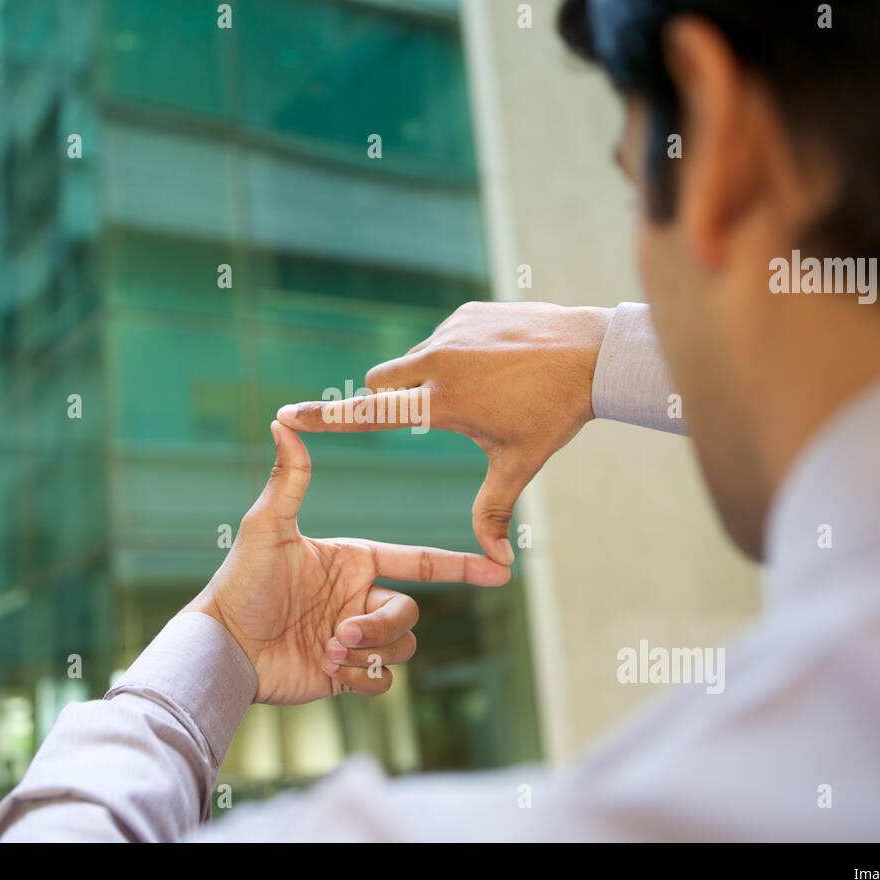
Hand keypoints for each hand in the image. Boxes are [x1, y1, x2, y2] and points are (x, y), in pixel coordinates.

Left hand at [185, 420, 510, 705]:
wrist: (223, 648)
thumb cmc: (241, 582)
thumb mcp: (267, 527)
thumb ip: (287, 478)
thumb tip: (281, 421)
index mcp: (355, 561)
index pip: (419, 560)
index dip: (461, 565)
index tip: (499, 569)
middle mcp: (359, 597)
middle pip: (411, 611)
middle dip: (381, 624)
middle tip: (338, 632)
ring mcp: (355, 637)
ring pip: (402, 647)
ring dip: (369, 652)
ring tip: (328, 650)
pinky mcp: (346, 674)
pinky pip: (384, 683)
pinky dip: (362, 678)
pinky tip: (328, 672)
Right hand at [276, 301, 610, 565]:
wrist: (592, 352)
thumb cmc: (553, 415)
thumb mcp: (518, 465)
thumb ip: (494, 513)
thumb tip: (497, 566)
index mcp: (442, 402)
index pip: (368, 412)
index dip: (325, 418)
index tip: (287, 415)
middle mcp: (438, 361)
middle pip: (381, 381)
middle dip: (391, 397)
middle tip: (434, 413)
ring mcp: (450, 331)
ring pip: (413, 358)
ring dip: (428, 376)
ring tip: (483, 389)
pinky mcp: (465, 312)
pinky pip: (442, 336)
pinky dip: (454, 353)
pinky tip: (496, 363)